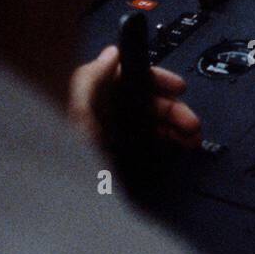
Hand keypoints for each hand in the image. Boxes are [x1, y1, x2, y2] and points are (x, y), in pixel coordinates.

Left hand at [68, 44, 202, 152]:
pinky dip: (169, 143)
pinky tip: (180, 147)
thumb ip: (90, 80)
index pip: (133, 77)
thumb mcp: (75, 114)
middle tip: (192, 124)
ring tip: (192, 139)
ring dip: (177, 127)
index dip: (158, 79)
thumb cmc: (63, 156)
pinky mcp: (122, 157)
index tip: (179, 88)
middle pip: (149, 102)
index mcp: (96, 97)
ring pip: (154, 123)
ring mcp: (116, 136)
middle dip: (174, 110)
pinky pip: (152, 144)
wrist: (62, 199)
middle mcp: (107, 114)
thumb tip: (111, 53)